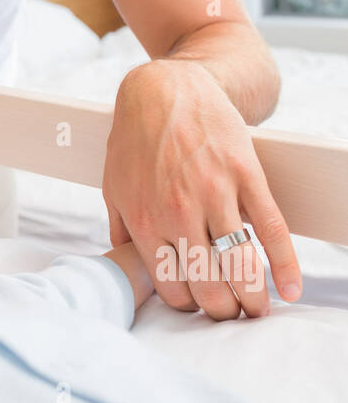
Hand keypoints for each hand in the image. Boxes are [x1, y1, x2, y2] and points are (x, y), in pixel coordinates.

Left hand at [102, 59, 302, 319]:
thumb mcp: (112, 187)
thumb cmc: (136, 140)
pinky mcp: (245, 174)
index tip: (198, 305)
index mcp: (147, 220)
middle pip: (210, 285)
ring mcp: (216, 192)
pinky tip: (289, 288)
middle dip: (222, 310)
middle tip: (230, 313)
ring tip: (256, 309)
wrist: (165, 89)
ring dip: (253, 297)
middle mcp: (180, 211)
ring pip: (241, 264)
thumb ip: (121, 230)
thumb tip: (126, 265)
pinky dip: (285, 265)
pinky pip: (271, 228)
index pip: (172, 288)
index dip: (188, 305)